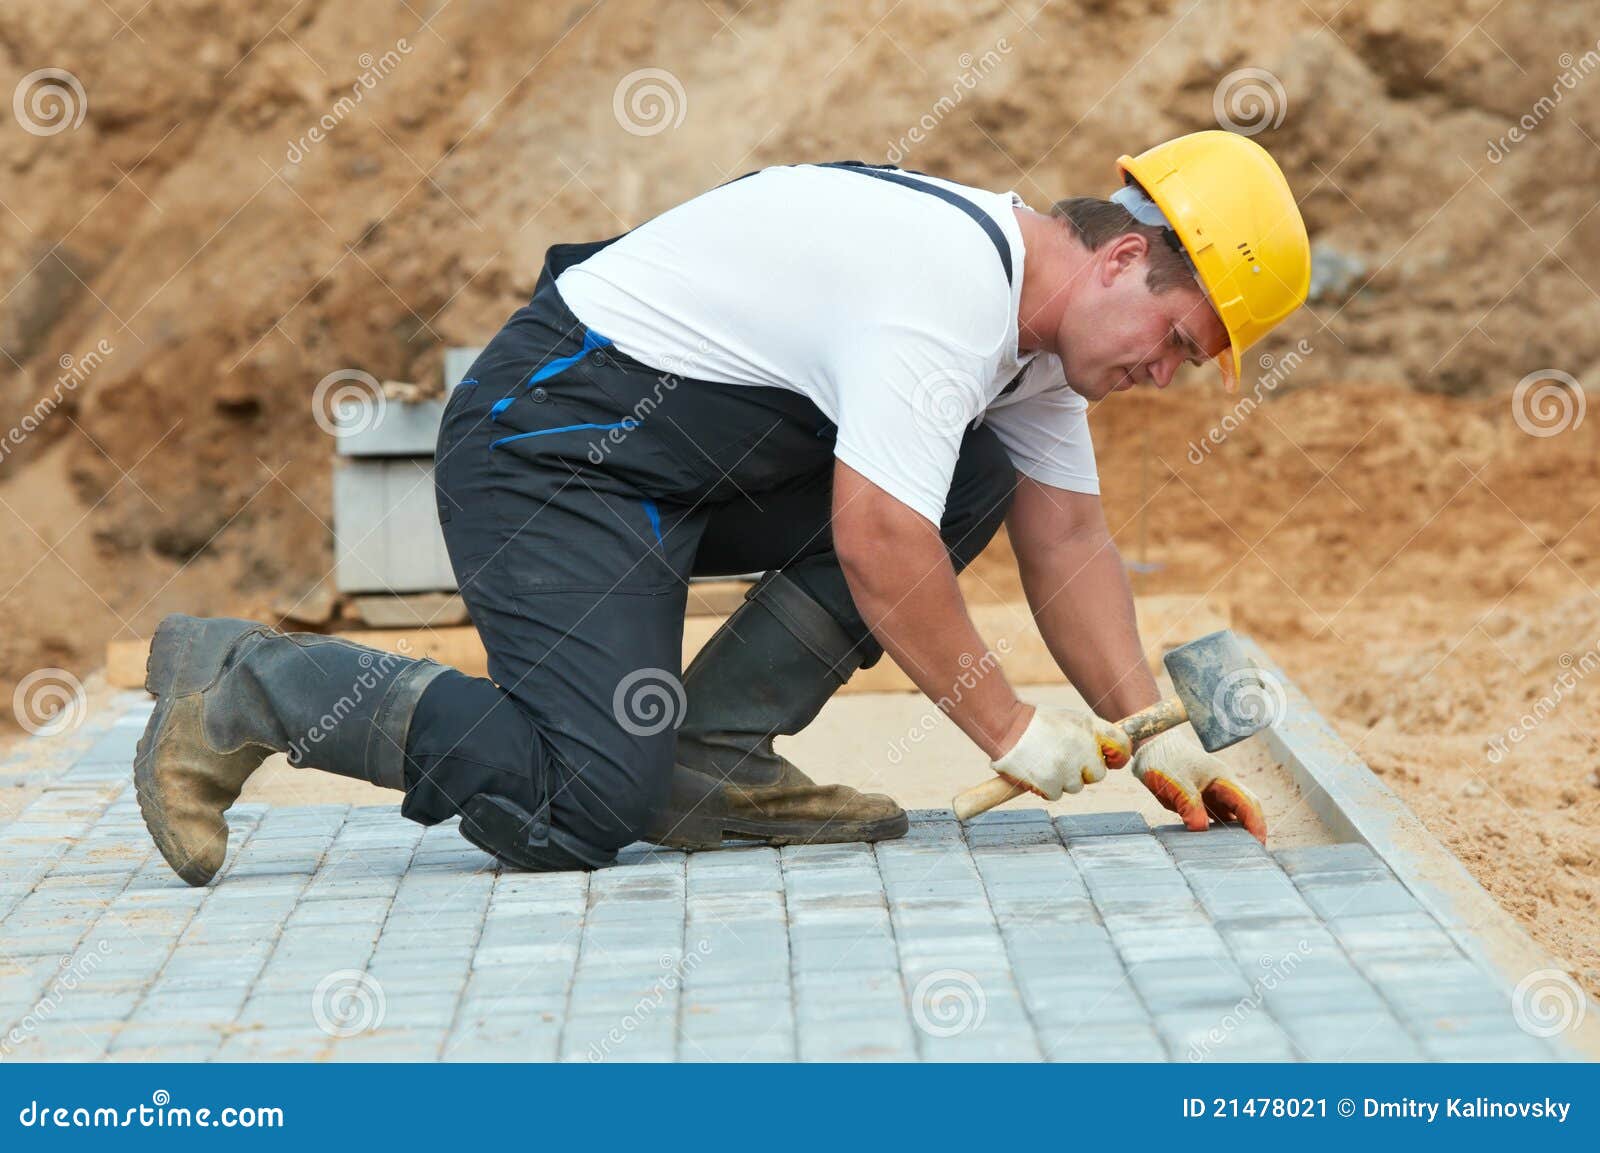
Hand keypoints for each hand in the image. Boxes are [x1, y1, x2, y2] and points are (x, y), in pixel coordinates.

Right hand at [990, 707, 1130, 800]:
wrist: (1006, 727)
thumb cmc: (1037, 723)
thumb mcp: (1070, 718)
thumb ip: (1092, 734)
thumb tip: (1108, 755)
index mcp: (1090, 728)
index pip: (1121, 745)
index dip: (1116, 756)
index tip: (1107, 759)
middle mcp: (1083, 749)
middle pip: (1097, 774)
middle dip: (1084, 771)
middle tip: (1065, 761)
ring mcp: (1067, 768)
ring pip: (1075, 786)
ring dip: (1063, 780)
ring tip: (1046, 763)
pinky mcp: (1050, 783)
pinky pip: (1056, 794)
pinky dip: (1046, 787)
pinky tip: (1036, 771)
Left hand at [1132, 727, 1266, 843]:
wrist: (1150, 747)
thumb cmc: (1164, 760)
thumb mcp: (1176, 784)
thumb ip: (1190, 806)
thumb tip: (1201, 829)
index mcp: (1222, 779)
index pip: (1247, 802)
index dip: (1255, 823)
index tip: (1259, 843)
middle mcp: (1222, 786)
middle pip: (1245, 809)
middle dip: (1253, 829)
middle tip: (1254, 853)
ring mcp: (1212, 792)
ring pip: (1232, 814)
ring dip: (1237, 831)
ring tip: (1238, 853)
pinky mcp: (1201, 799)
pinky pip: (1216, 816)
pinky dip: (1220, 829)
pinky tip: (1217, 843)